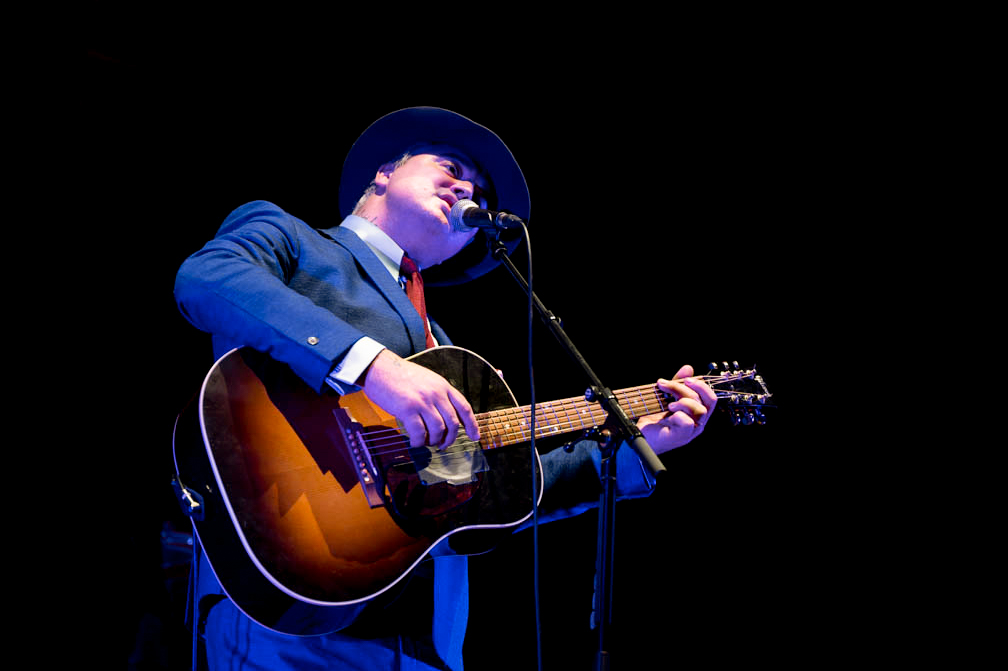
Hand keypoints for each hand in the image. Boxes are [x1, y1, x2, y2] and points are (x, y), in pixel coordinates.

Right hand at [359, 349, 479, 448]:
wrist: (379, 367)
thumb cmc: (400, 375)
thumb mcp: (427, 379)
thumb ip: (438, 395)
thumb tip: (445, 417)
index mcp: (443, 386)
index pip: (464, 407)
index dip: (472, 425)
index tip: (475, 437)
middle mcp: (436, 393)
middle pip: (453, 423)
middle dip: (449, 438)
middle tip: (442, 445)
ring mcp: (422, 401)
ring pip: (438, 430)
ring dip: (433, 441)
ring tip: (426, 442)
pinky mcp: (407, 409)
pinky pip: (419, 433)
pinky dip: (418, 442)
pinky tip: (414, 442)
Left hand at [637, 365, 716, 453]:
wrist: (641, 435)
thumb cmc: (655, 419)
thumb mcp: (667, 397)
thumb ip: (678, 384)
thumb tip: (688, 368)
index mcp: (696, 413)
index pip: (711, 398)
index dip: (701, 386)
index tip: (686, 379)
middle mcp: (697, 422)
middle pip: (705, 401)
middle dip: (686, 389)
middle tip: (668, 385)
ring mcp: (690, 431)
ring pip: (700, 411)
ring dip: (683, 402)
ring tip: (669, 404)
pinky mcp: (681, 436)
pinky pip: (688, 422)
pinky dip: (678, 415)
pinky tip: (669, 415)